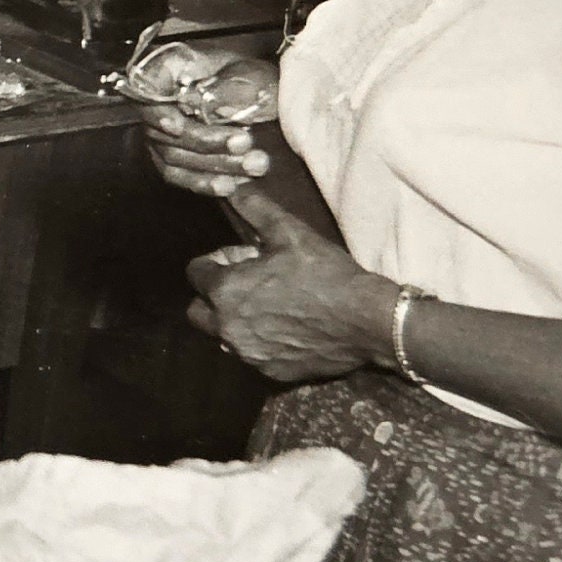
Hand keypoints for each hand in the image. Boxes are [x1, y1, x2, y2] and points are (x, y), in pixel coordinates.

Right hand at [127, 45, 279, 197]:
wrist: (260, 98)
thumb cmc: (250, 78)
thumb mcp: (246, 74)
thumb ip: (227, 88)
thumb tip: (207, 105)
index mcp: (166, 69)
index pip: (146, 90)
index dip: (157, 113)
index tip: (178, 128)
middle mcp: (156, 102)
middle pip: (163, 129)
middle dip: (205, 141)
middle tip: (243, 143)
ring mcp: (160, 133)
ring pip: (173, 157)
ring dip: (213, 165)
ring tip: (252, 165)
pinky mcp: (171, 158)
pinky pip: (179, 176)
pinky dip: (204, 182)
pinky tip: (230, 184)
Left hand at [186, 188, 395, 382]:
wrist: (365, 321)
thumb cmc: (324, 273)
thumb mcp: (289, 232)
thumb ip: (255, 209)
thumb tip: (233, 189)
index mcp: (225, 291)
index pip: (195, 273)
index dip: (217, 261)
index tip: (243, 258)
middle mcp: (227, 328)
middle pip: (198, 311)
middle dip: (213, 296)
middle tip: (247, 283)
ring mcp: (248, 354)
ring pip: (223, 335)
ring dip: (235, 320)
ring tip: (270, 304)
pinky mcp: (270, 372)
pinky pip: (252, 355)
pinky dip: (260, 341)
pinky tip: (287, 327)